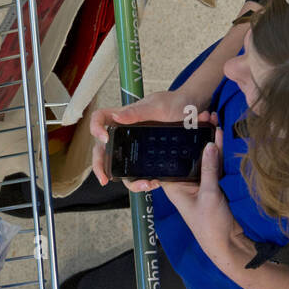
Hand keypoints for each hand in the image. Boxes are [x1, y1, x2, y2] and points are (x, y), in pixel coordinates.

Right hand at [89, 90, 217, 189]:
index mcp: (123, 117)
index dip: (95, 128)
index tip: (104, 138)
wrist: (192, 111)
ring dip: (125, 179)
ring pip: (118, 165)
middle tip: (104, 179)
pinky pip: (135, 171)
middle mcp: (124, 132)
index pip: (99, 119)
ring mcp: (134, 145)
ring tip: (143, 185)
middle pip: (102, 148)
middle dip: (100, 166)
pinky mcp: (145, 156)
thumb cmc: (174, 103)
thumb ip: (137, 112)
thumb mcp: (157, 107)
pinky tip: (152, 182)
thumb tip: (116, 118)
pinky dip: (140, 180)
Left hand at [160, 128, 254, 270]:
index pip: (167, 158)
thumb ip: (209, 169)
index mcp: (173, 185)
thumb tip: (209, 144)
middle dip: (194, 135)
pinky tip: (221, 133)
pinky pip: (214, 163)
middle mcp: (183, 181)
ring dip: (209, 139)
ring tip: (213, 118)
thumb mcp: (209, 195)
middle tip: (202, 115)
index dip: (172, 140)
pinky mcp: (213, 183)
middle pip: (186, 153)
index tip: (179, 122)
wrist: (228, 244)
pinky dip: (219, 150)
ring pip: (202, 156)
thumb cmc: (210, 225)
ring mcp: (198, 181)